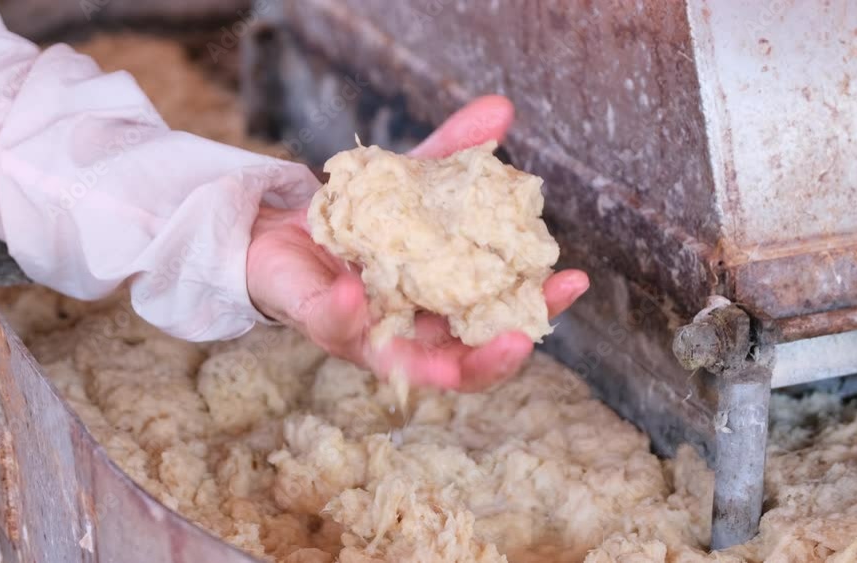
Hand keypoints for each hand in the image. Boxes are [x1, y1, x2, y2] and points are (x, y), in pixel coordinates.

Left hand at [247, 95, 588, 390]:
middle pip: (465, 367)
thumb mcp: (411, 183)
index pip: (500, 320)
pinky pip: (336, 327)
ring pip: (408, 367)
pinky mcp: (320, 323)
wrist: (282, 227)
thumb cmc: (358, 220)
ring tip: (464, 352)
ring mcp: (367, 334)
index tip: (574, 279)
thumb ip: (454, 154)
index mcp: (443, 306)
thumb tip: (500, 110)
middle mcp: (411, 332)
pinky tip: (356, 288)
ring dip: (439, 364)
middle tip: (525, 337)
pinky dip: (347, 313)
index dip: (538, 306)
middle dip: (499, 359)